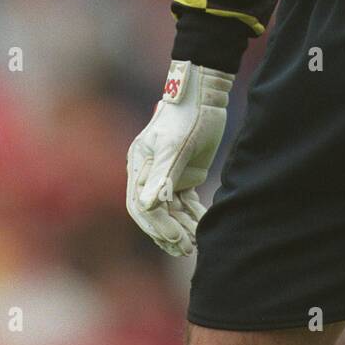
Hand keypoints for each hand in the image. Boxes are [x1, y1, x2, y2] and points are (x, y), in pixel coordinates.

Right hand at [126, 60, 233, 256]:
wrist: (205, 95)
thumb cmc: (186, 116)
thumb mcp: (175, 146)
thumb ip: (161, 177)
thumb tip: (147, 205)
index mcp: (140, 165)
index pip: (140, 204)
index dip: (155, 224)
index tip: (174, 238)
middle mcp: (149, 173)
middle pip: (154, 211)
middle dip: (168, 231)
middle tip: (185, 249)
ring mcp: (167, 175)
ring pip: (171, 210)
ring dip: (181, 227)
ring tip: (194, 245)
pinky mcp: (184, 175)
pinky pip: (185, 202)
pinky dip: (193, 216)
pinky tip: (202, 228)